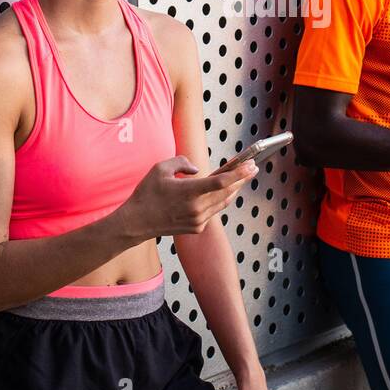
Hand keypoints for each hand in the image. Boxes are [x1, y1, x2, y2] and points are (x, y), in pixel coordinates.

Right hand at [118, 155, 257, 238]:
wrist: (136, 223)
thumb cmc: (146, 193)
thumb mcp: (160, 168)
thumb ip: (181, 162)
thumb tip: (196, 169)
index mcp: (188, 192)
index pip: (220, 182)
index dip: (237, 173)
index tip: (249, 165)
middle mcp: (196, 208)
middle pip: (226, 192)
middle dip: (242, 179)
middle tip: (253, 167)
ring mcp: (197, 220)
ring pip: (222, 202)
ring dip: (234, 189)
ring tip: (243, 177)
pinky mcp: (196, 228)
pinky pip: (213, 211)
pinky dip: (220, 200)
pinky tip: (226, 192)